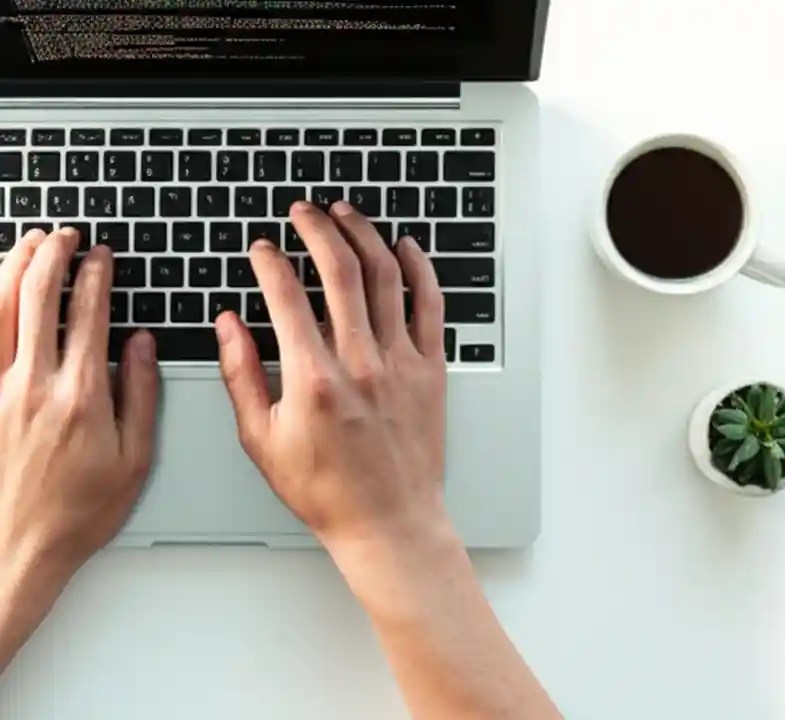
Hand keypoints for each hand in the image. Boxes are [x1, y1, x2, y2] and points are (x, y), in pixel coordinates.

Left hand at [0, 228, 157, 672]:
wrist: (15, 549)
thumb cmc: (77, 512)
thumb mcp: (134, 458)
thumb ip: (140, 394)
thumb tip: (141, 345)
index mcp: (81, 396)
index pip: (89, 314)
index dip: (96, 275)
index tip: (102, 257)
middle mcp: (32, 385)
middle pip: (37, 297)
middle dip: (52, 255)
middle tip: (64, 237)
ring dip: (14, 267)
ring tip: (28, 244)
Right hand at [216, 203, 558, 717]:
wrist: (389, 522)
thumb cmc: (325, 490)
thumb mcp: (262, 440)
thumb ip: (241, 375)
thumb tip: (229, 323)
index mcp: (313, 381)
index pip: (287, 297)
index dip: (269, 262)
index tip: (260, 248)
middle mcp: (362, 365)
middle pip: (341, 272)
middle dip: (317, 230)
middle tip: (302, 212)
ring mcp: (403, 364)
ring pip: (386, 278)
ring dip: (364, 237)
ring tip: (346, 215)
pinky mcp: (432, 370)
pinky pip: (430, 306)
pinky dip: (419, 269)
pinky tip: (403, 247)